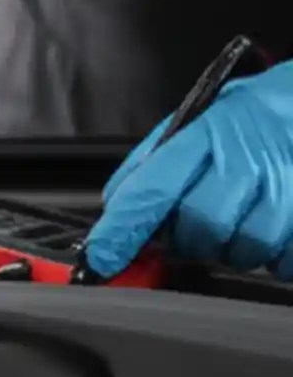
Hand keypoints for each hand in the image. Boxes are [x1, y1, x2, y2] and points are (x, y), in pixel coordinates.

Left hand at [85, 61, 292, 278]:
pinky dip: (276, 257)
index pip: (152, 189)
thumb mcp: (206, 114)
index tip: (101, 257)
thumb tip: (117, 203)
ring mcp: (289, 189)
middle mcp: (250, 159)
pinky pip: (284, 263)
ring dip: (235, 247)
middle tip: (199, 222)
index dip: (121, 230)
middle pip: (199, 227)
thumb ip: (159, 157)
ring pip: (242, 250)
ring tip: (246, 218)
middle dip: (190, 237)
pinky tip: (278, 229)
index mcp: (211, 131)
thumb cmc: (260, 113)